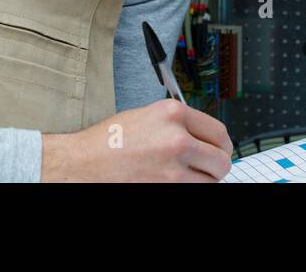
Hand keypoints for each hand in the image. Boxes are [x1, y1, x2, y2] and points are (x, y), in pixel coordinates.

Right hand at [40, 98, 232, 181]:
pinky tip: (176, 182)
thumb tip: (203, 136)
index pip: (219, 132)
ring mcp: (173, 168)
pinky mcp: (167, 188)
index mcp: (173, 114)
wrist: (83, 162)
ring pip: (211, 181)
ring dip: (204, 179)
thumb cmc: (109, 140)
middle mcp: (177, 139)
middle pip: (221, 159)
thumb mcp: (147, 115)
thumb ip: (178, 123)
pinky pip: (193, 190)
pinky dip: (190, 188)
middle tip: (209, 167)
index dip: (222, 144)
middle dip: (217, 165)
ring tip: (189, 175)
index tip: (220, 149)